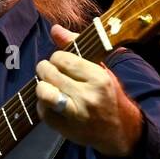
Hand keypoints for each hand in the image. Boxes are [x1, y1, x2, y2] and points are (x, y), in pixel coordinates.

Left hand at [34, 23, 143, 156]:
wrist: (118, 129)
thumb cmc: (107, 94)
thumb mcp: (99, 68)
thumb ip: (76, 46)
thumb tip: (55, 29)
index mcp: (98, 78)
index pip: (63, 59)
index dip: (56, 58)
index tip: (60, 61)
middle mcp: (87, 96)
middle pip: (50, 74)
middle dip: (45, 69)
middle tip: (48, 71)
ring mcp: (75, 114)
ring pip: (43, 92)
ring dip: (41, 86)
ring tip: (46, 84)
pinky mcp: (64, 128)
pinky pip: (42, 110)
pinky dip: (42, 103)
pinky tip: (51, 101)